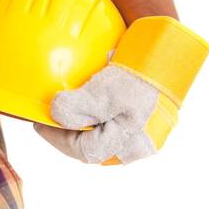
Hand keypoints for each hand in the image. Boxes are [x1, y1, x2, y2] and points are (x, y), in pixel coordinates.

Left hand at [33, 62, 163, 164]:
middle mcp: (136, 146)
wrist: (168, 58)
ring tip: (68, 112)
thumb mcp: (106, 91)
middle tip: (51, 120)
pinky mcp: (144, 123)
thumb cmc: (138, 77)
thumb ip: (80, 106)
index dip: (57, 139)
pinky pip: (113, 127)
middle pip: (93, 148)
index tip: (40, 123)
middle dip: (69, 136)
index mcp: (127, 144)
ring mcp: (142, 137)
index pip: (82, 150)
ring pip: (103, 139)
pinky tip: (89, 104)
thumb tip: (57, 115)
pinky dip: (96, 118)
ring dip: (83, 128)